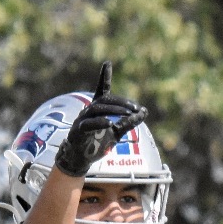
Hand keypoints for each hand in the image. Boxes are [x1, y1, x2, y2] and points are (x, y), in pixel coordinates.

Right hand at [53, 61, 148, 177]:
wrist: (81, 160)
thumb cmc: (97, 143)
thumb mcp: (116, 133)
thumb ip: (128, 123)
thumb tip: (144, 112)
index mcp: (97, 110)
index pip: (101, 90)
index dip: (104, 77)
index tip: (107, 63)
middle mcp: (88, 111)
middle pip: (104, 100)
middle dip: (120, 103)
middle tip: (135, 108)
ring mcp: (81, 120)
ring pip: (97, 109)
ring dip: (114, 111)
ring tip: (128, 114)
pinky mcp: (78, 131)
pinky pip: (88, 124)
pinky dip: (99, 122)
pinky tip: (110, 123)